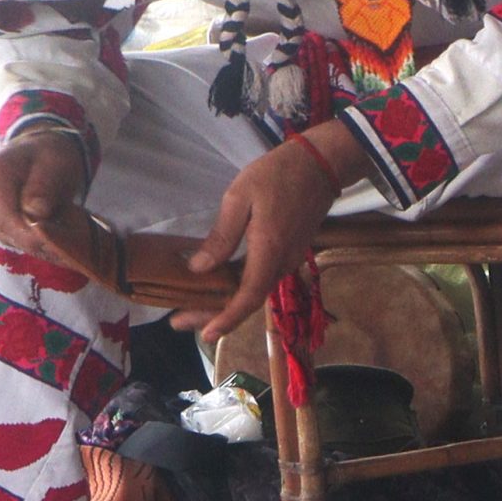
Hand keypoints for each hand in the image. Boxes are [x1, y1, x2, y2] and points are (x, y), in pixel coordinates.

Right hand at [0, 130, 95, 270]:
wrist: (38, 151)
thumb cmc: (49, 155)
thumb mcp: (55, 163)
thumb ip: (44, 186)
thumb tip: (35, 213)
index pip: (2, 216)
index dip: (26, 235)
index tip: (52, 245)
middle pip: (3, 230)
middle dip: (34, 243)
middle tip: (65, 250)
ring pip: (7, 237)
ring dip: (35, 245)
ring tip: (64, 243)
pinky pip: (12, 237)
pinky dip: (33, 242)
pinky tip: (55, 242)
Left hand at [185, 126, 363, 338]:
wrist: (321, 164)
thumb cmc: (277, 175)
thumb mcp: (239, 197)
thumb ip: (222, 236)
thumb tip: (199, 267)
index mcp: (269, 250)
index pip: (249, 297)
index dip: (227, 319)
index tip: (206, 335)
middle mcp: (283, 262)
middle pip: (250, 300)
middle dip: (215, 315)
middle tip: (180, 321)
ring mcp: (290, 258)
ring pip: (256, 290)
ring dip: (226, 302)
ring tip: (192, 305)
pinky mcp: (291, 252)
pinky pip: (263, 277)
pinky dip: (239, 287)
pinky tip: (218, 283)